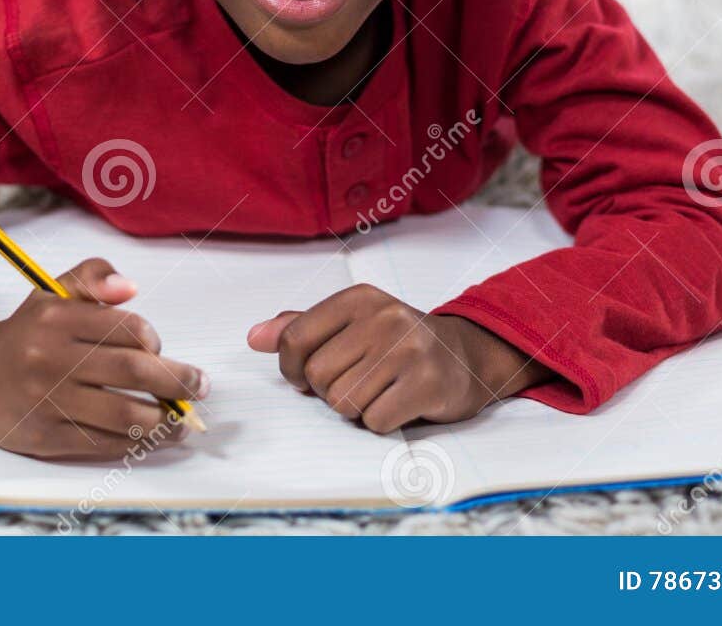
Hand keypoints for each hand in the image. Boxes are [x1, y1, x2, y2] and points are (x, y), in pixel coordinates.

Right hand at [0, 258, 207, 460]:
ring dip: (165, 421)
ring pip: (124, 416)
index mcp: (57, 318)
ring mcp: (48, 402)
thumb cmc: (28, 331)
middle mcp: (50, 359)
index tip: (160, 350)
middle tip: (200, 386)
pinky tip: (153, 437)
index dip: (154, 340)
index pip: (128, 329)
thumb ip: (94, 276)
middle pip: (133, 373)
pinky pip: (102, 444)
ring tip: (184, 421)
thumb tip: (130, 287)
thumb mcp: (53, 290)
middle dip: (178, 381)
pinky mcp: (45, 438)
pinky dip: (135, 443)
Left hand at [246, 284, 549, 432]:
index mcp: (359, 298)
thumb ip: (302, 328)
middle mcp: (384, 317)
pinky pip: (373, 421)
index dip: (291, 369)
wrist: (467, 356)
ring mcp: (409, 349)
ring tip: (381, 391)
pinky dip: (380, 423)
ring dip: (356, 409)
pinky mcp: (427, 383)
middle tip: (359, 383)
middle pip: (317, 377)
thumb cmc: (399, 344)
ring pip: (343, 401)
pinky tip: (398, 405)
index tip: (306, 377)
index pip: (295, 338)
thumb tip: (254, 337)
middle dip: (330, 391)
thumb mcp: (352, 325)